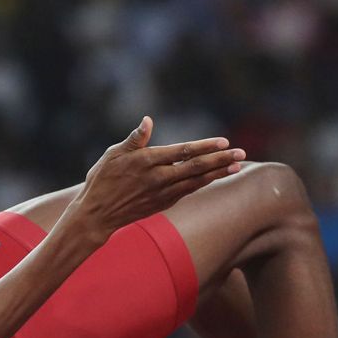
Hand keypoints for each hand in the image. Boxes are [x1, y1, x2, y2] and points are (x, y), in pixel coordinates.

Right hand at [70, 118, 243, 243]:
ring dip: (217, 173)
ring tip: (236, 166)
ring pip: (195, 182)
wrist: (96, 216)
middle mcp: (157, 179)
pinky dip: (203, 184)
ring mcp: (161, 194)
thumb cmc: (101, 180)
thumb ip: (134, 139)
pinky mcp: (161, 204)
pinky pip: (187, 192)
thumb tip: (148, 121)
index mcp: (146, 162)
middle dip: (220, 160)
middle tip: (241, 153)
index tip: (224, 142)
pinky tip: (215, 177)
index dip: (204, 147)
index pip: (182, 152)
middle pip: (195, 168)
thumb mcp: (112, 155)